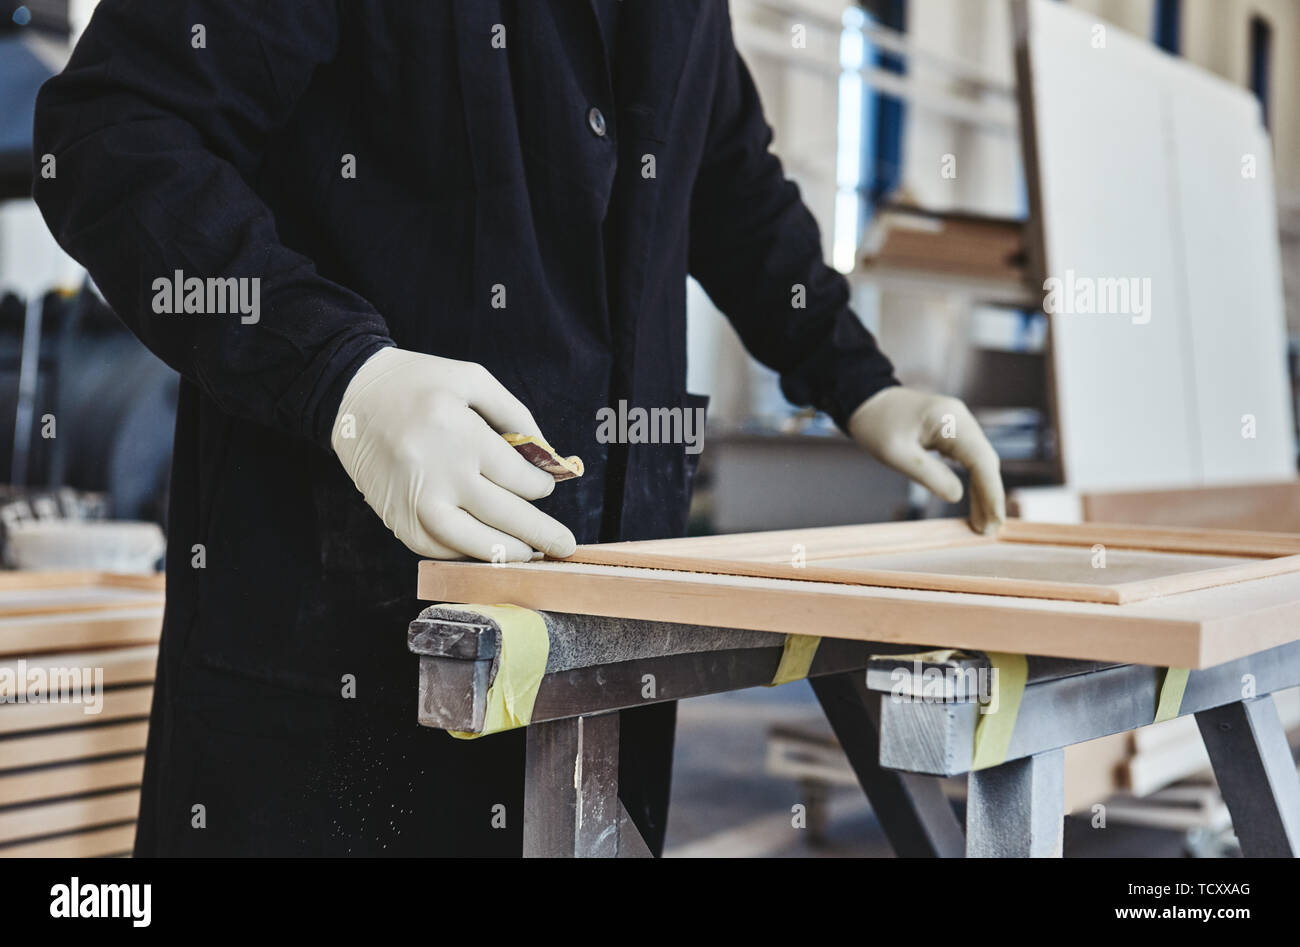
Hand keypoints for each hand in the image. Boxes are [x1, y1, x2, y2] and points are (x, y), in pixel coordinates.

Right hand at [331, 347, 577, 560]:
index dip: (540, 485)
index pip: (517, 477)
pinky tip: (486, 550)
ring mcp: (415, 502)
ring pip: (472, 543)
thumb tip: (547, 457)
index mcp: (461, 434)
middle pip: (503, 515)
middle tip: (566, 546)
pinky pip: (438, 550)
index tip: (546, 485)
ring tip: (531, 555)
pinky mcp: (396, 520)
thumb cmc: (418, 383)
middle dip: (541, 533)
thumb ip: (514, 415)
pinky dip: (465, 554)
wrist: (350, 396)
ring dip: (507, 553)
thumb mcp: (472, 379)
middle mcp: (439, 473)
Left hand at [847, 387, 1005, 534]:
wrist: (864, 400)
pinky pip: (969, 459)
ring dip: (983, 492)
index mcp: (949, 419)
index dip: (991, 491)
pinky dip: (973, 481)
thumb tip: (957, 496)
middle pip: (985, 461)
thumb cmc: (875, 425)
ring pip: (980, 462)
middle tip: (988, 530)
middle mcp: (961, 418)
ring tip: (982, 524)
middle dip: (990, 496)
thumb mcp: (896, 454)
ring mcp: (958, 424)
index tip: (995, 520)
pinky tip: (974, 503)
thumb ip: (928, 475)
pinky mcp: (951, 432)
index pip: (980, 459)